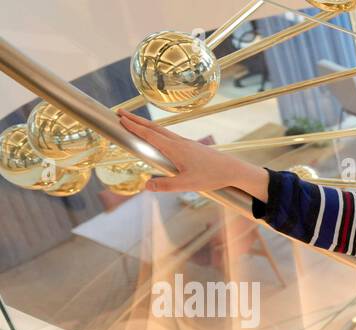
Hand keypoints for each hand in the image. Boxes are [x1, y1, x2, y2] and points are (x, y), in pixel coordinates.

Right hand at [114, 109, 269, 200]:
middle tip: (120, 112)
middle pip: (153, 127)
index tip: (120, 118)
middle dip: (135, 120)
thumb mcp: (187, 184)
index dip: (133, 127)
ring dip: (146, 124)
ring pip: (161, 130)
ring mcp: (185, 142)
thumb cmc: (211, 177)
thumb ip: (166, 186)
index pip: (149, 134)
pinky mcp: (191, 146)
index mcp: (174, 148)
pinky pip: (169, 135)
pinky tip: (157, 136)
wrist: (232, 169)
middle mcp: (178, 141)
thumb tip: (146, 186)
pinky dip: (157, 131)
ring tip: (134, 122)